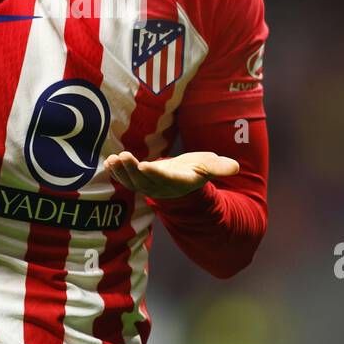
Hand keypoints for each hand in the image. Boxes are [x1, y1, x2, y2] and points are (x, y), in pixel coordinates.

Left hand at [103, 150, 239, 199]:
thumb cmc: (196, 169)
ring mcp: (148, 186)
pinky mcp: (139, 182)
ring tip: (113, 159)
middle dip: (132, 169)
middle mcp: (162, 186)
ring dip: (121, 171)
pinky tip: (108, 163)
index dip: (155, 173)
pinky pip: (126, 179)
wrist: (184, 179)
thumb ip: (219, 167)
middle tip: (122, 156)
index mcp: (179, 182)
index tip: (145, 166)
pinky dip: (116, 172)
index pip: (166, 178)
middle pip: (145, 180)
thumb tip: (235, 167)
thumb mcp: (209, 166)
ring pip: (132, 181)